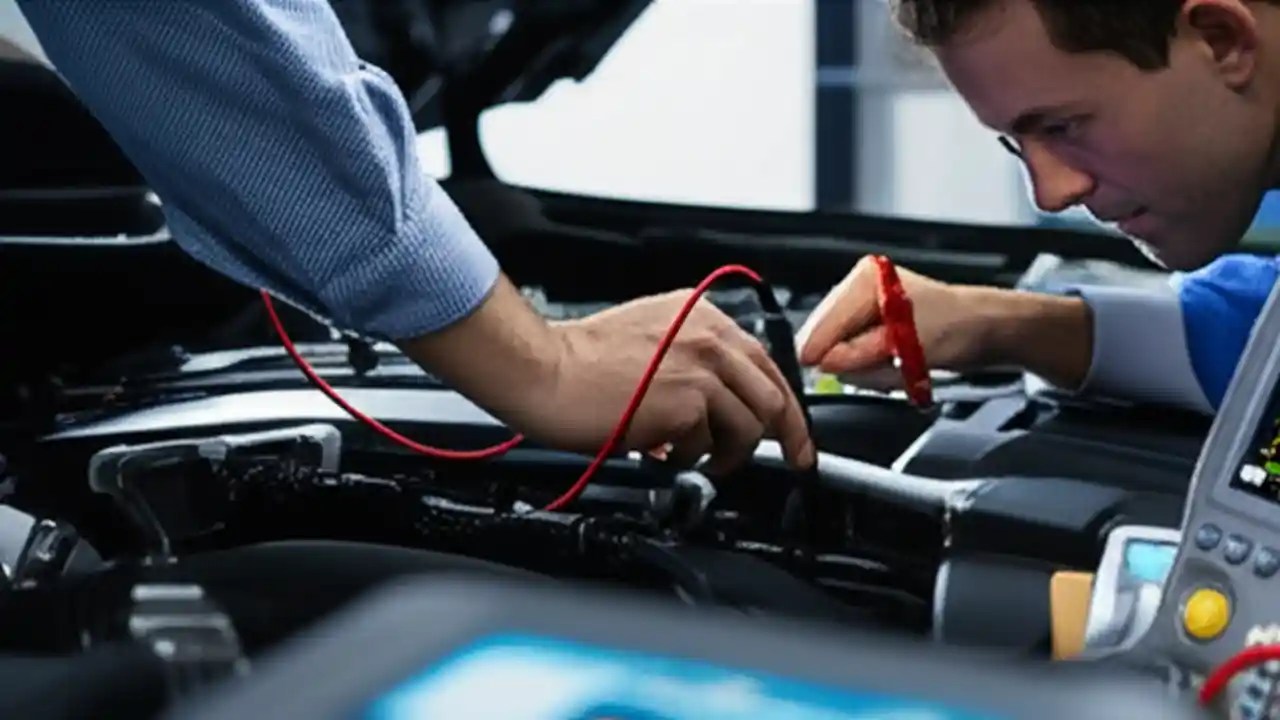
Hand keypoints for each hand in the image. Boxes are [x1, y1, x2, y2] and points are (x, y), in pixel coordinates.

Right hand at [537, 290, 815, 474]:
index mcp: (703, 316)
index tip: (796, 435)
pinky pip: (707, 447)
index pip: (766, 363)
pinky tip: (656, 450)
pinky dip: (685, 459)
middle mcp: (710, 337)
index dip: (787, 405)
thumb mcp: (652, 337)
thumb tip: (723, 402)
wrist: (544, 371)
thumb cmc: (581, 360)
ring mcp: (702, 369)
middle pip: (773, 397)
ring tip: (692, 458)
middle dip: (786, 438)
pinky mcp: (688, 404)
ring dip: (725, 454)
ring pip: (749, 428)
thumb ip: (694, 357)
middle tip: (789, 462)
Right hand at [795, 257, 1091, 389]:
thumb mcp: (907, 345)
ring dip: (865, 367)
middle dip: (849, 360)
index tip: (815, 370)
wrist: (992, 332)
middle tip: (879, 370)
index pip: (827, 319)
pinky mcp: (875, 327)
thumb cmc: (961, 327)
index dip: (820, 349)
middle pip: (829, 335)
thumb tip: (826, 362)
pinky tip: (897, 368)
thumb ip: (860, 355)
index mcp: (867, 279)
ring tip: (897, 368)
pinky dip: (873, 368)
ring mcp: (868, 308)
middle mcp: (864, 288)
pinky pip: (858, 356)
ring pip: (842, 350)